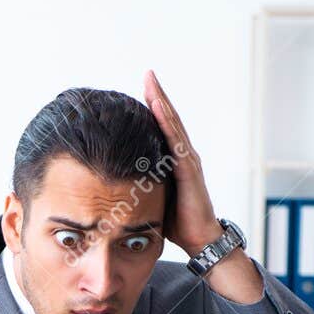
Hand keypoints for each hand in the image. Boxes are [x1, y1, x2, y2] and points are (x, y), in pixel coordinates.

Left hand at [143, 68, 262, 302]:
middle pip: (168, 119)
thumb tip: (115, 182)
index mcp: (174, 161)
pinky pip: (176, 141)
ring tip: (151, 81)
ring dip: (162, 102)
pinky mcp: (189, 170)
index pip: (162, 128)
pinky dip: (167, 122)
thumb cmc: (176, 222)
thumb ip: (141, 184)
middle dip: (158, 95)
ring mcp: (188, 161)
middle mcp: (184, 156)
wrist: (199, 240)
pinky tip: (158, 107)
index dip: (152, 108)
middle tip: (148, 73)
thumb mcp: (153, 197)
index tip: (140, 89)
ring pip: (173, 125)